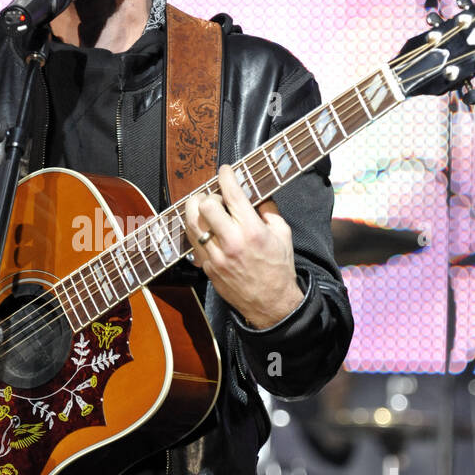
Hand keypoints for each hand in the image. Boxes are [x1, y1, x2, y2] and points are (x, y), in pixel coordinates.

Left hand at [183, 163, 303, 327]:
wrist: (271, 304)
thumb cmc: (279, 267)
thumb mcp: (282, 233)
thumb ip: (268, 209)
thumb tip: (256, 191)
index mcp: (253, 231)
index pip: (232, 194)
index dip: (226, 176)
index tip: (225, 170)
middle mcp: (232, 242)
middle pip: (205, 205)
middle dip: (209, 195)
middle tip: (216, 198)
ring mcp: (216, 256)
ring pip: (192, 223)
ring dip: (195, 210)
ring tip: (205, 208)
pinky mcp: (207, 268)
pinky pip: (193, 242)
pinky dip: (197, 230)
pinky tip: (205, 228)